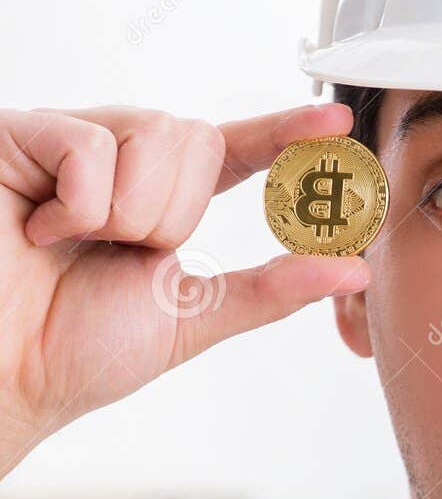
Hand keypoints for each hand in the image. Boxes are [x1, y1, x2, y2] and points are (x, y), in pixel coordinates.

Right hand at [0, 101, 367, 479]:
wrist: (4, 374)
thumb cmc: (72, 349)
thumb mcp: (191, 316)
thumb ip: (270, 289)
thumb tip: (350, 270)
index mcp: (162, 203)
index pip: (236, 153)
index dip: (284, 133)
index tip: (335, 124)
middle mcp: (120, 165)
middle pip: (198, 140)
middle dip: (174, 214)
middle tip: (122, 253)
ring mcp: (70, 145)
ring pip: (155, 137)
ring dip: (129, 213)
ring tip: (74, 244)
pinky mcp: (23, 135)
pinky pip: (89, 145)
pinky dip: (76, 204)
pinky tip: (41, 229)